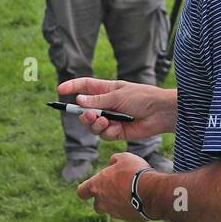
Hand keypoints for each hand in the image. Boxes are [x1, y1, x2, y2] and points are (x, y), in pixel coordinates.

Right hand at [56, 77, 176, 140]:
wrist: (161, 113)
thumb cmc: (143, 98)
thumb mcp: (118, 95)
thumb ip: (98, 100)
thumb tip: (79, 99)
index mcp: (107, 90)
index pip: (85, 86)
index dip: (72, 87)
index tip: (60, 89)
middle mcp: (107, 104)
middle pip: (85, 111)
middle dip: (83, 115)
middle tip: (88, 115)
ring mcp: (111, 118)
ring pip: (92, 125)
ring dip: (94, 124)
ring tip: (103, 121)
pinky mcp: (117, 131)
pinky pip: (104, 134)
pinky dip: (106, 132)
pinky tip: (115, 128)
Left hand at [77, 151, 149, 219]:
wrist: (151, 192)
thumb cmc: (134, 172)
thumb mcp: (123, 158)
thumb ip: (114, 160)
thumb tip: (112, 163)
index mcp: (96, 187)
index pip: (81, 192)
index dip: (85, 189)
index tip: (92, 186)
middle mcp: (102, 202)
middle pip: (97, 205)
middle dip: (104, 199)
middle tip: (116, 188)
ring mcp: (115, 213)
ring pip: (112, 210)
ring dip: (118, 203)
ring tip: (132, 192)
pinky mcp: (128, 219)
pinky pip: (126, 213)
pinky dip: (130, 207)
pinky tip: (140, 198)